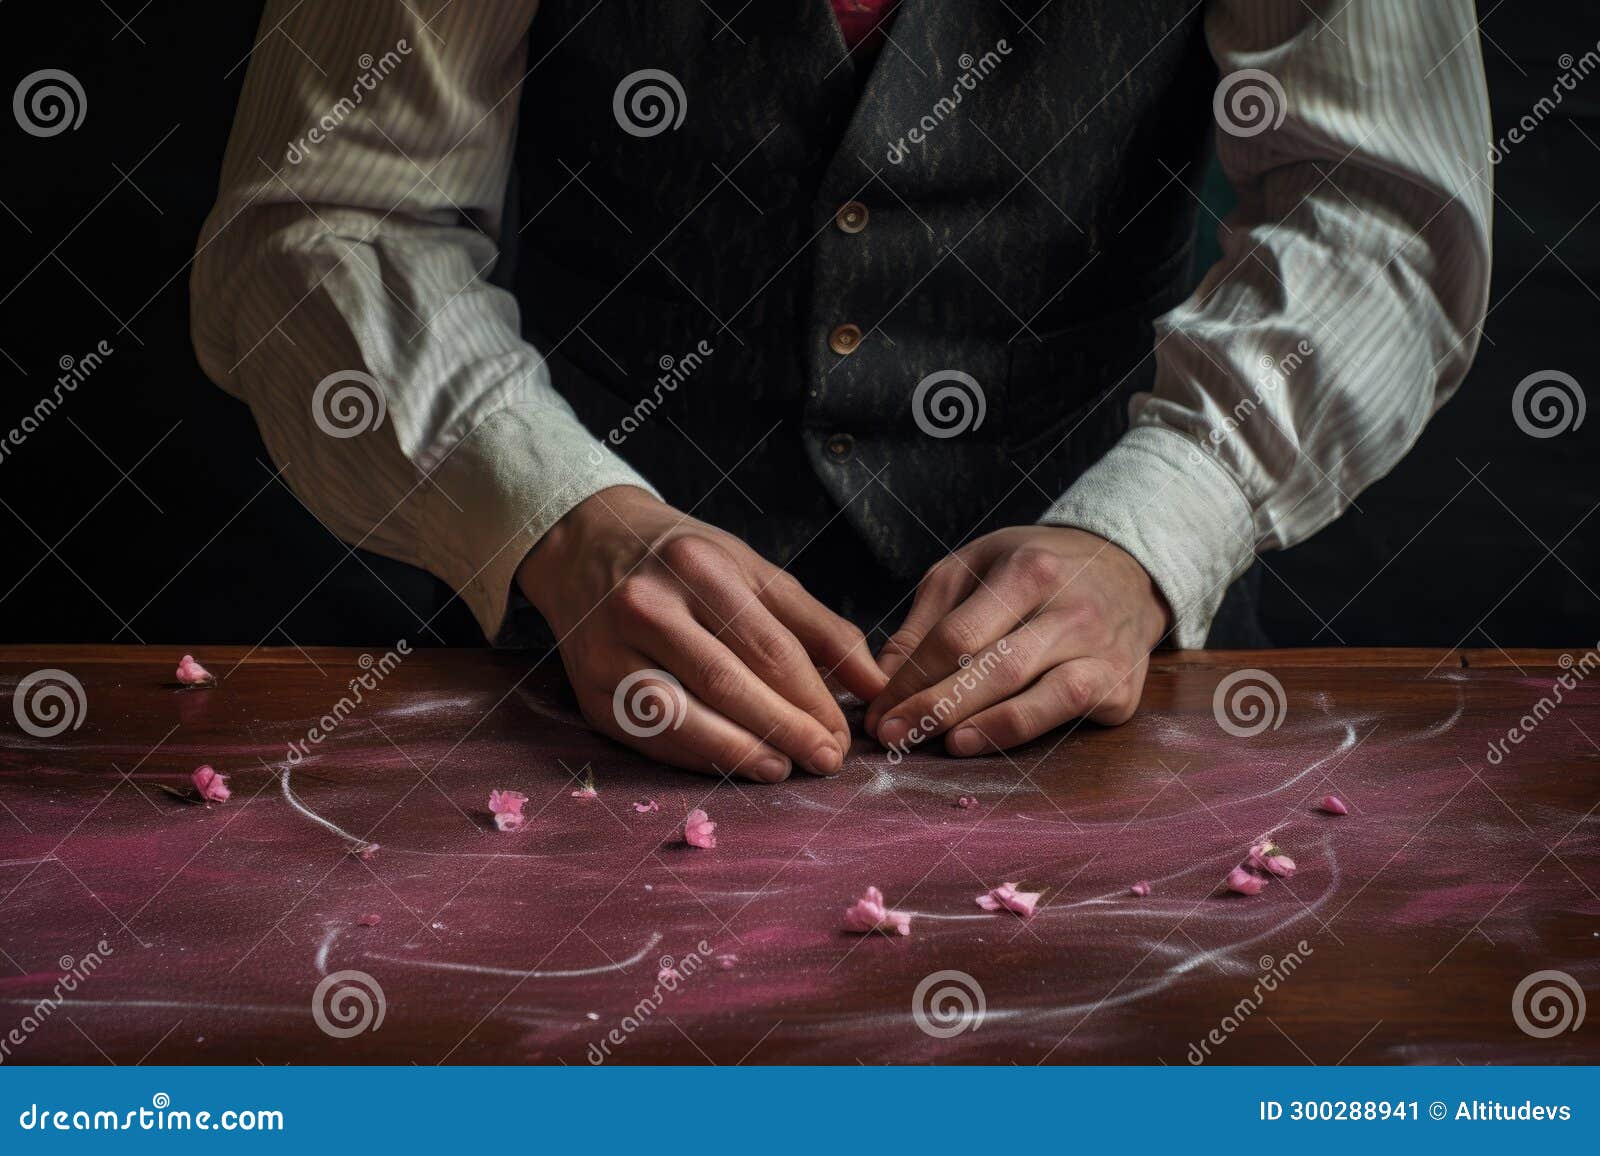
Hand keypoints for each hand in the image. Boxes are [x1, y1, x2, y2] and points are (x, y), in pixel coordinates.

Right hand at [518, 486, 886, 781]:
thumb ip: (818, 627)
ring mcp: (610, 650)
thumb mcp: (753, 571)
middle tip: (825, 760)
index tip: (842, 734)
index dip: (812, 699)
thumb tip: (874, 683)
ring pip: (682, 717)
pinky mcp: (591, 690)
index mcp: (699, 568)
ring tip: (782, 768)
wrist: (586, 544)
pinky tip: (734, 763)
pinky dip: (698, 757)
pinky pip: (650, 735)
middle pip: (728, 684)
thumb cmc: (685, 561)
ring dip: (739, 753)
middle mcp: (647, 605)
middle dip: (786, 731)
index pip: (769, 648)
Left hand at [865, 526, 1169, 755]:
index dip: (911, 677)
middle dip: (934, 706)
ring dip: (982, 725)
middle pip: (994, 667)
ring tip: (937, 744)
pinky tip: (979, 740)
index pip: (958, 634)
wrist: (1126, 570)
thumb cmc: (1035, 570)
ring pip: (1037, 694)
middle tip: (891, 736)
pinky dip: (1020, 730)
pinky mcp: (1120, 684)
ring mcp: (1102, 648)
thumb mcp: (975, 568)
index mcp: (1028, 569)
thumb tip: (884, 680)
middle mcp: (1071, 607)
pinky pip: (1066, 712)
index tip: (878, 709)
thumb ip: (928, 620)